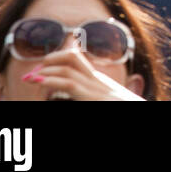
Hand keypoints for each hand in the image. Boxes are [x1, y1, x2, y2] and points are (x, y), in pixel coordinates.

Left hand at [20, 49, 144, 100]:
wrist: (140, 113)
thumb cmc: (126, 109)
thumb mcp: (111, 100)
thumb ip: (94, 94)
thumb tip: (81, 95)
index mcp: (99, 82)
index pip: (78, 59)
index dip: (58, 58)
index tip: (42, 69)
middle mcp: (97, 81)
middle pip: (72, 58)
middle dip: (50, 61)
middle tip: (33, 73)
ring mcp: (96, 88)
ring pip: (67, 69)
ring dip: (46, 71)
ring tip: (30, 77)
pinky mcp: (91, 98)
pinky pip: (69, 84)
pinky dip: (51, 81)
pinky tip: (39, 81)